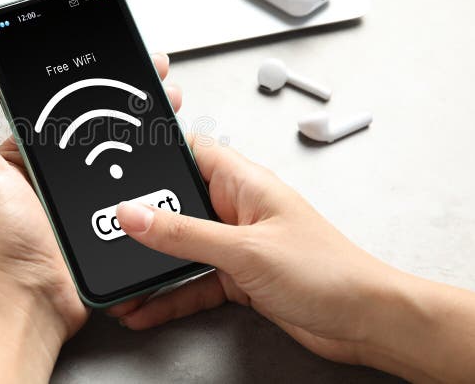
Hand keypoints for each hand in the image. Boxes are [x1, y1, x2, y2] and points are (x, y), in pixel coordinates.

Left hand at [0, 52, 182, 382]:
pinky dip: (154, 162)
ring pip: (123, 146)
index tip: (109, 53)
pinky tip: (170, 145)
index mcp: (26, 151)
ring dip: (147, 121)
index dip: (86, 74)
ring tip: (169, 98)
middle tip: (154, 71)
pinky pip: (136, 180)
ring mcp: (87, 191)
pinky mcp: (111, 213)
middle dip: (129, 91)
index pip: (60, 100)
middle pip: (99, 119)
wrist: (31, 296)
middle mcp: (57, 168)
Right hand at [109, 139, 397, 364]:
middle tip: (108, 232)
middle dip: (143, 221)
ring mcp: (236, 244)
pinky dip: (170, 297)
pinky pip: (193, 282)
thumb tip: (134, 214)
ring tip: (121, 283)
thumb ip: (184, 233)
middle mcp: (237, 209)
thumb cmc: (328, 272)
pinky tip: (146, 308)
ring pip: (182, 249)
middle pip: (177, 204)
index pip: (190, 151)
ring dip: (153, 267)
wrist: (366, 322)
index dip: (156, 152)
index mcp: (244, 182)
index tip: (118, 160)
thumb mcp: (244, 250)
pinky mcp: (238, 277)